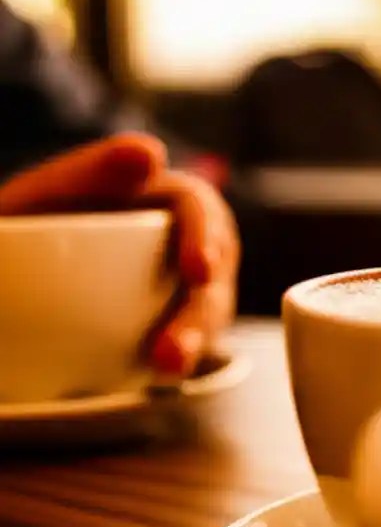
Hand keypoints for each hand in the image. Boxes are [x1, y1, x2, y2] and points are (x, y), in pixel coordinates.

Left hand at [0, 132, 239, 375]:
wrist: (8, 292)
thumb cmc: (17, 230)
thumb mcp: (43, 195)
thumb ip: (90, 169)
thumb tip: (149, 152)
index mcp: (153, 195)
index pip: (198, 207)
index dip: (207, 237)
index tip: (201, 271)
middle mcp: (175, 237)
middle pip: (215, 268)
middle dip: (203, 308)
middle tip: (177, 344)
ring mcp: (175, 283)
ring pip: (208, 307)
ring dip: (195, 338)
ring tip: (166, 367)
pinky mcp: (169, 320)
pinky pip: (191, 335)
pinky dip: (183, 355)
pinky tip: (161, 374)